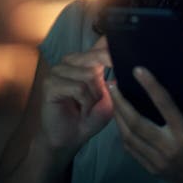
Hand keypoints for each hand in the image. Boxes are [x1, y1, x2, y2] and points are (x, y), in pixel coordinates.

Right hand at [38, 36, 113, 156]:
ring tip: (88, 108)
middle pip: (96, 57)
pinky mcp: (50, 83)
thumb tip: (122, 71)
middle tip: (103, 98)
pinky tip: (81, 112)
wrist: (68, 140)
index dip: (113, 43)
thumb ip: (115, 85)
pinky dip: (85, 103)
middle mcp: (70, 61)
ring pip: (89, 75)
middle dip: (104, 82)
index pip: (100, 43)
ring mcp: (58, 70)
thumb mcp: (109, 101)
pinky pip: (79, 88)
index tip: (132, 42)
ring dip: (94, 97)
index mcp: (85, 60)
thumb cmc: (88, 119)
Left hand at [108, 67, 182, 182]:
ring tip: (113, 100)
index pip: (164, 105)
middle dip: (121, 102)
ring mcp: (158, 162)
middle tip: (112, 85)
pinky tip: (120, 122)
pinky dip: (123, 134)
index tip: (137, 70)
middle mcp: (168, 148)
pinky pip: (132, 150)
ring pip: (130, 137)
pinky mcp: (153, 170)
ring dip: (118, 117)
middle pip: (136, 123)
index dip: (149, 85)